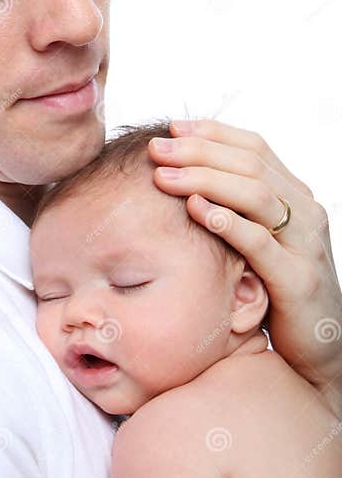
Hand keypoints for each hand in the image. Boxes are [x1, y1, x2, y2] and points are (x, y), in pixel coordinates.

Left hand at [148, 119, 341, 416]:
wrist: (320, 348)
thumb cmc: (277, 290)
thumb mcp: (260, 240)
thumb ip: (237, 208)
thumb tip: (187, 175)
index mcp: (297, 196)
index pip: (255, 147)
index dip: (212, 133)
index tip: (171, 129)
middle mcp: (306, 212)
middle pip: (250, 164)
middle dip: (198, 152)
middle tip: (156, 149)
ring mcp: (305, 245)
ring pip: (255, 195)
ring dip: (204, 179)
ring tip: (164, 176)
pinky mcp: (297, 279)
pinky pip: (260, 242)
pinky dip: (226, 222)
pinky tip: (195, 211)